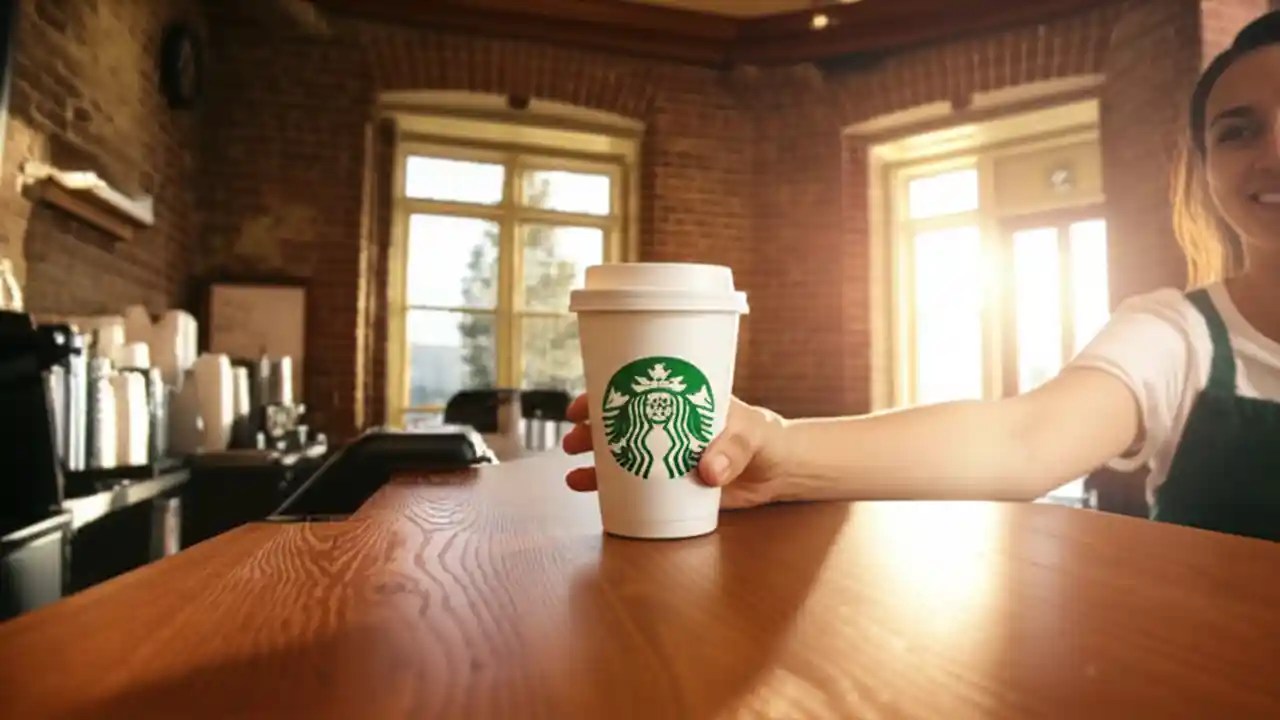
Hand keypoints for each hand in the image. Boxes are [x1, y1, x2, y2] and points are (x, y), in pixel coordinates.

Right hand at [561, 393, 791, 509]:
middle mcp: (666, 426)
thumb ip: (732, 451)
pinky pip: (634, 487)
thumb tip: (707, 472)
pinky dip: (611, 491)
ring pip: (620, 455)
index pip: (634, 390)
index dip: (604, 394)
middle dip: (590, 431)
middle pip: (618, 423)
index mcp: (679, 402)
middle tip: (573, 440)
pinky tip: (591, 493)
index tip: (582, 406)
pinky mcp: (671, 485)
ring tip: (575, 473)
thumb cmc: (764, 439)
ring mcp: (666, 456)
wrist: (778, 471)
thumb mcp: (751, 436)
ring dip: (594, 462)